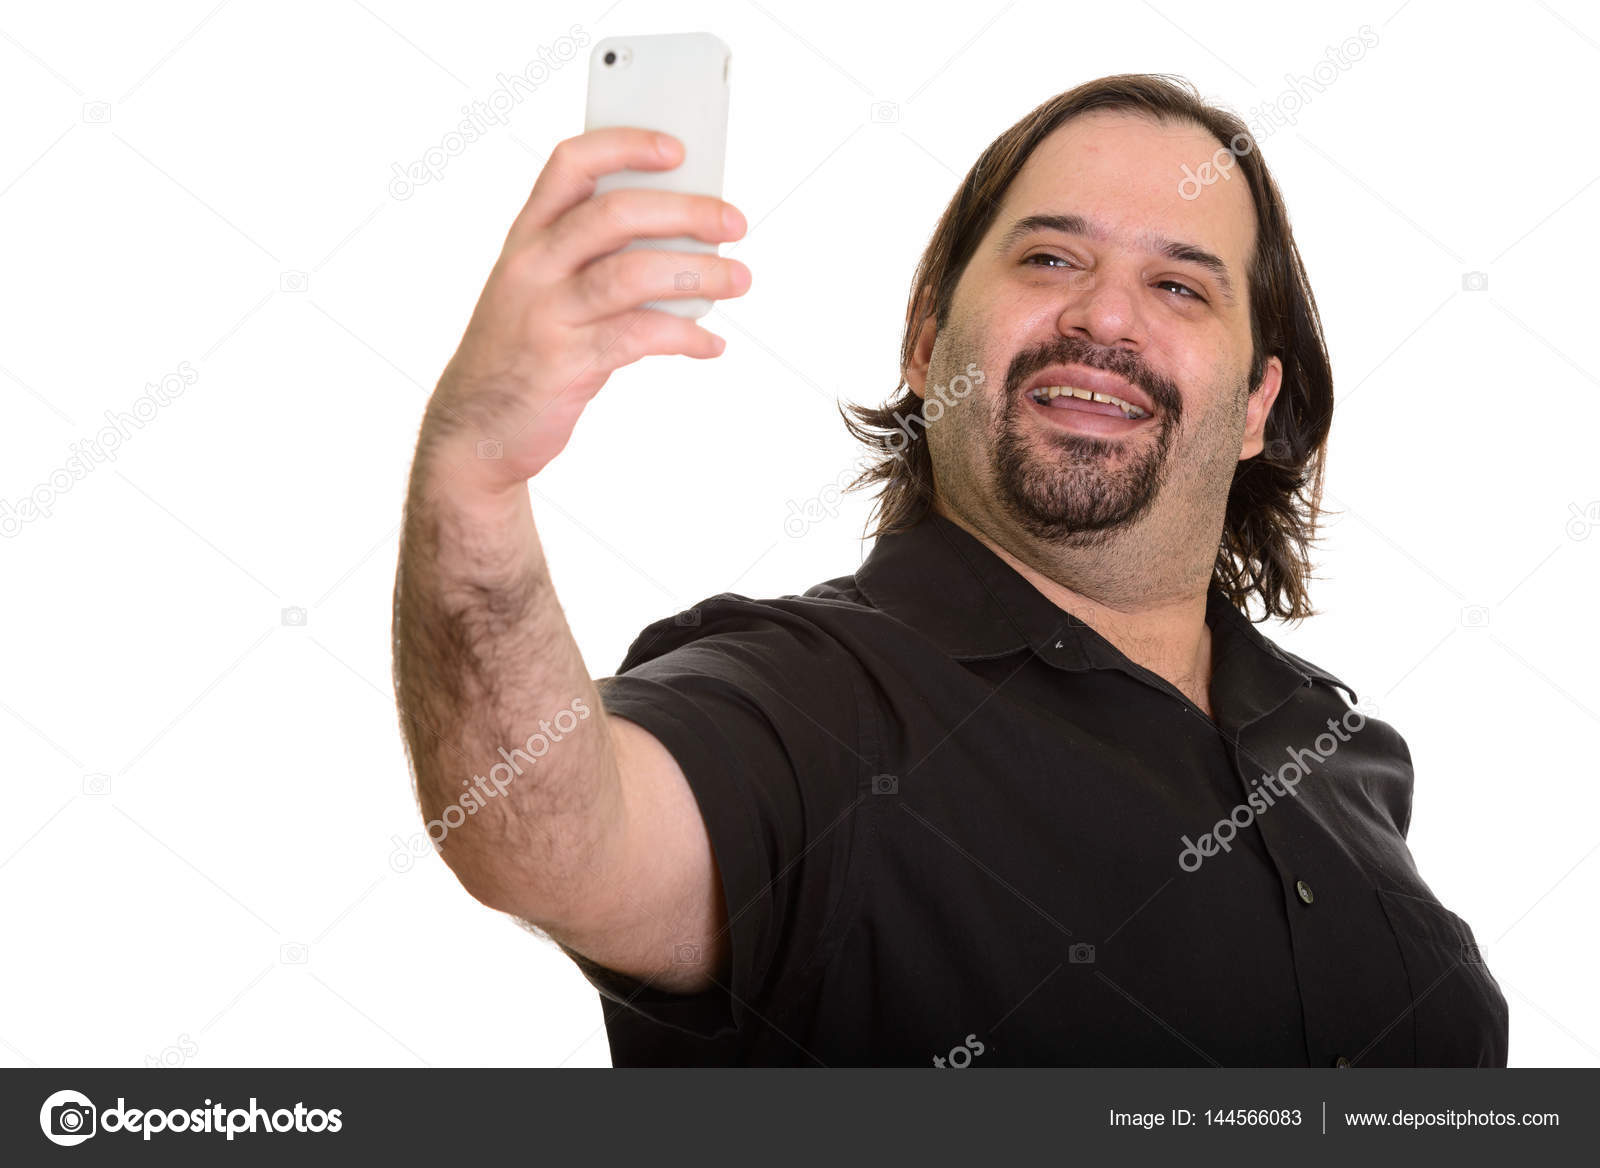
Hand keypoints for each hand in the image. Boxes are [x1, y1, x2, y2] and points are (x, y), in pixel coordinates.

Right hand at [426, 127, 750, 488]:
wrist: (474, 429)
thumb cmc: (522, 352)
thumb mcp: (540, 291)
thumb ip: (594, 261)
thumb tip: (684, 242)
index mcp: (526, 237)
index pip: (571, 165)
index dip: (625, 147)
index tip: (678, 149)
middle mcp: (532, 267)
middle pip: (614, 214)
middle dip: (685, 212)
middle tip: (734, 223)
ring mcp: (545, 314)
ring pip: (632, 274)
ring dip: (697, 274)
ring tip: (738, 279)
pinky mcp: (564, 362)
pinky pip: (638, 336)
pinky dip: (684, 336)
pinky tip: (709, 344)